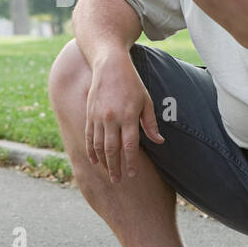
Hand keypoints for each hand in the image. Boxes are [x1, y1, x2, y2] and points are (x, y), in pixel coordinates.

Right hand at [84, 51, 164, 182]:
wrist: (109, 65)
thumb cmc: (131, 83)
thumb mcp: (146, 101)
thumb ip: (150, 123)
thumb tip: (159, 142)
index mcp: (129, 116)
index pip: (130, 146)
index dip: (131, 163)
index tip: (133, 175)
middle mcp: (112, 118)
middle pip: (112, 149)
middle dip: (115, 167)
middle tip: (118, 181)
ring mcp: (98, 116)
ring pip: (98, 145)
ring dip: (103, 162)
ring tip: (109, 174)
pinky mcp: (89, 114)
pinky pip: (89, 136)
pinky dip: (90, 150)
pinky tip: (94, 160)